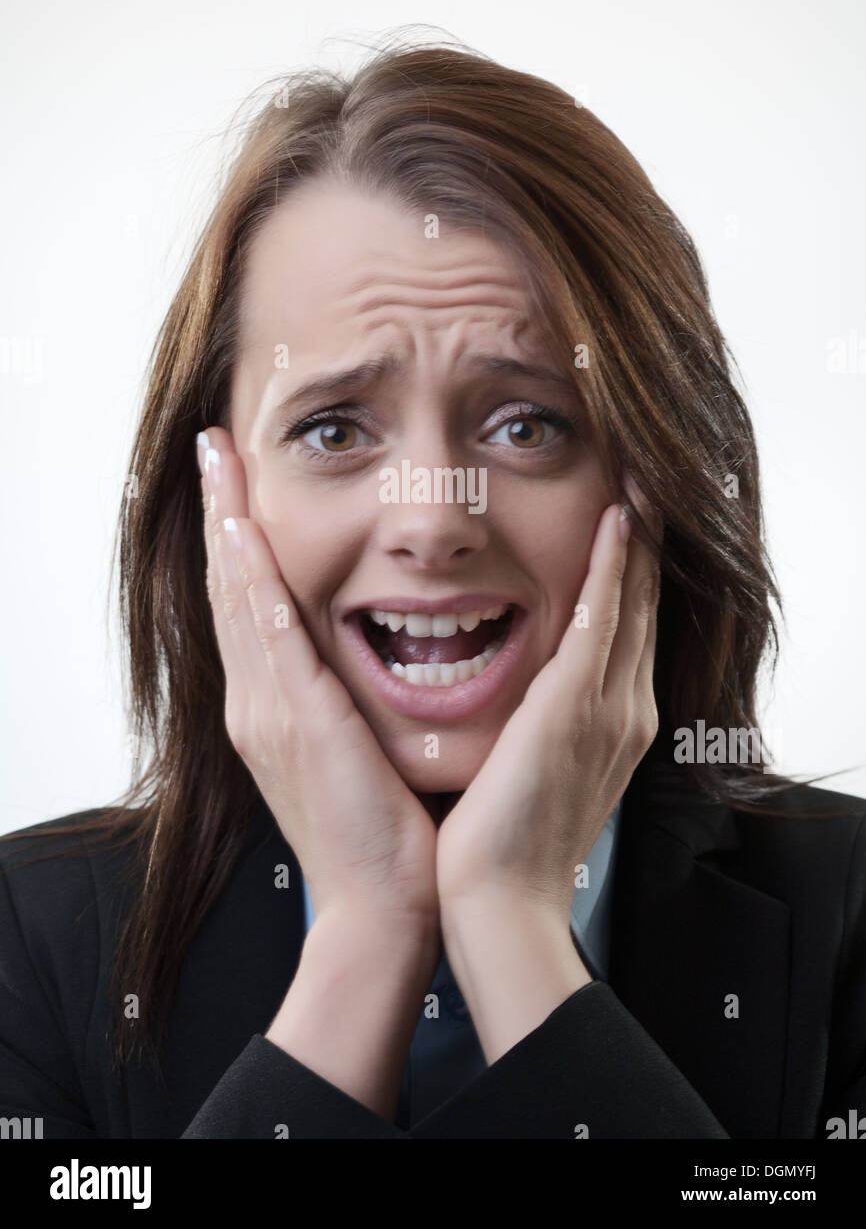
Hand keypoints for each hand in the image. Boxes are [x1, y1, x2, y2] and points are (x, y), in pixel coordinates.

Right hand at [198, 426, 438, 933]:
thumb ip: (350, 700)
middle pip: (229, 589)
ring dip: (226, 524)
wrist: (384, 908)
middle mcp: (258, 704)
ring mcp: (268, 713)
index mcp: (274, 708)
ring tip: (217, 460)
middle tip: (213, 446)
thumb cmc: (387, 832)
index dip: (237, 540)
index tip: (235, 483)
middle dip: (220, 513)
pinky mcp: (297, 724)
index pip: (249, 605)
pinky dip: (252, 582)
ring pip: (238, 599)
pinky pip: (269, 638)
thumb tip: (373, 657)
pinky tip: (244, 532)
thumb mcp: (359, 750)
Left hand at [436, 475, 661, 928]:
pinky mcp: (578, 707)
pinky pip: (603, 619)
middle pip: (640, 609)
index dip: (629, 577)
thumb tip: (516, 702)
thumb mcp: (528, 775)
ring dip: (635, 540)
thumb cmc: (498, 846)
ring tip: (636, 485)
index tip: (622, 525)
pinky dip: (614, 567)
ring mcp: (608, 708)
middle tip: (640, 485)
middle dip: (642, 547)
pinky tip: (617, 522)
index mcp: (610, 727)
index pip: (624, 634)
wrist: (497, 902)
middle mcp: (623, 712)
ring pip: (630, 603)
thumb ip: (534, 728)